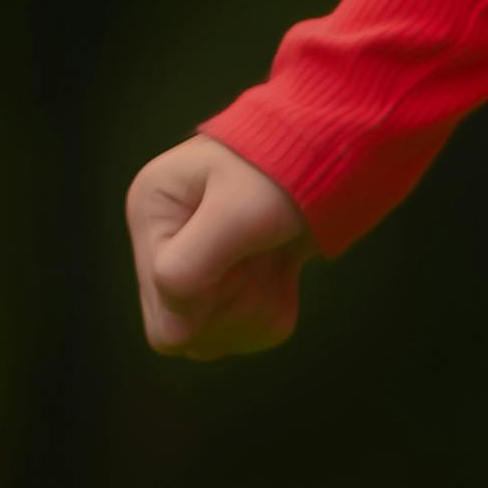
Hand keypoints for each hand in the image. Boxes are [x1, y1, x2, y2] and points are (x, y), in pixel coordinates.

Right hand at [125, 133, 311, 362]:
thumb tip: (169, 337)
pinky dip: (271, 306)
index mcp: (151, 212)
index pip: (164, 315)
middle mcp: (161, 239)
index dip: (216, 304)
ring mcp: (193, 261)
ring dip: (258, 303)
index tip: (250, 255)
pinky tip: (284, 268)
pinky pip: (241, 329)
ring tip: (278, 257)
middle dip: (237, 303)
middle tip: (269, 257)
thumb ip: (190, 271)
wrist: (337, 150)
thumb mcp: (240, 213)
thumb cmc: (287, 170)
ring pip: (214, 335)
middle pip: (186, 331)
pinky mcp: (226, 277)